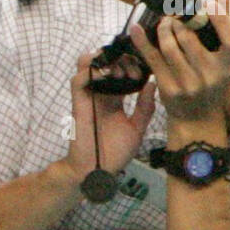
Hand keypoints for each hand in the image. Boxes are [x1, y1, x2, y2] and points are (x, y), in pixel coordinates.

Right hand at [60, 52, 155, 184]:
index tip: (146, 69)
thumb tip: (152, 84)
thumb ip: (145, 107)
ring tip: (119, 71)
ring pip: (86, 63)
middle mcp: (100, 93)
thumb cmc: (115, 152)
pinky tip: (107, 76)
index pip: (120, 70)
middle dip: (121, 59)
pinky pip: (78, 79)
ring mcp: (88, 97)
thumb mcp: (137, 128)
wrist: (98, 170)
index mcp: (115, 99)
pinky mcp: (78, 103)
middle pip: (105, 61)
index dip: (132, 64)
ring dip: (103, 60)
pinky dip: (90, 72)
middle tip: (135, 70)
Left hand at [129, 3, 229, 125]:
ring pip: (169, 46)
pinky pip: (152, 58)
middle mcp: (210, 76)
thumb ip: (222, 40)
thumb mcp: (223, 66)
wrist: (197, 117)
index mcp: (228, 67)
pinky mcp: (168, 88)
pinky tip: (136, 29)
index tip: (208, 4)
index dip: (220, 20)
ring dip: (163, 28)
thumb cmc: (210, 84)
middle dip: (179, 21)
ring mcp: (188, 83)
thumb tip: (213, 9)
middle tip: (175, 15)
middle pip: (190, 38)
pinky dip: (142, 41)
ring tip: (165, 23)